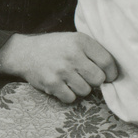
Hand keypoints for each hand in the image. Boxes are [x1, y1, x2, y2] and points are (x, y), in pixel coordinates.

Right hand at [0, 31, 117, 103]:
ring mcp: (62, 70)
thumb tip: (113, 71)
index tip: (108, 76)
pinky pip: (71, 98)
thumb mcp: (74, 39)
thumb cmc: (55, 47)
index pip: (107, 62)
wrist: (25, 53)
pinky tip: (62, 86)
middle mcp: (72, 55)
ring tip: (71, 80)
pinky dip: (68, 95)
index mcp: (81, 41)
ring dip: (80, 88)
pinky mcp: (52, 84)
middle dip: (95, 81)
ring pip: (85, 91)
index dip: (111, 72)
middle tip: (86, 77)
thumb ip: (92, 51)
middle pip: (98, 79)